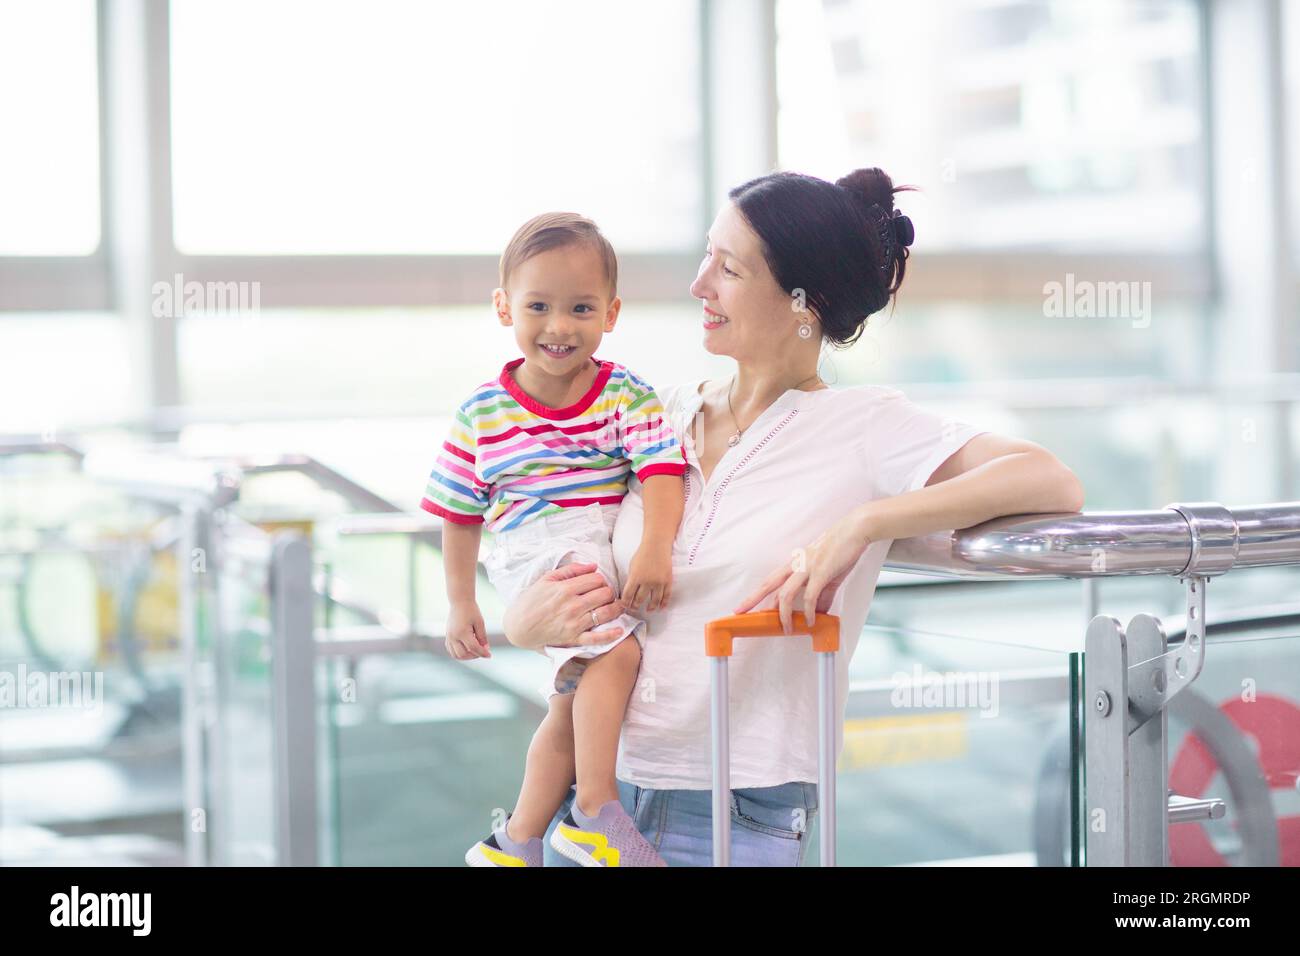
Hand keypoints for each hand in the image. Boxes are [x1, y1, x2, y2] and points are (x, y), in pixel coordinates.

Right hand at [446, 600, 490, 659]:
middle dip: (474, 655)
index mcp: (462, 632)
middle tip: (482, 651)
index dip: (482, 653)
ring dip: (466, 656)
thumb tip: (486, 649)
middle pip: (463, 654)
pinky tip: (467, 648)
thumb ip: (482, 637)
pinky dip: (459, 653)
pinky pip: (451, 650)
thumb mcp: (480, 623)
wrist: (460, 602)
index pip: (473, 648)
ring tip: (475, 651)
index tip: (489, 655)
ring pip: (456, 655)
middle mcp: (453, 636)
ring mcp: (449, 637)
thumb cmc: (471, 610)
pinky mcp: (447, 637)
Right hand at [501, 562, 629, 649]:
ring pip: (605, 613)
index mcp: (566, 588)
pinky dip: (610, 635)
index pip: (596, 579)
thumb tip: (593, 566)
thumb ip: (571, 570)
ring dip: (615, 608)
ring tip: (616, 606)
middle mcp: (572, 605)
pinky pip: (596, 638)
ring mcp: (574, 623)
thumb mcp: (547, 579)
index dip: (600, 580)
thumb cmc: (531, 600)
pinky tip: (620, 630)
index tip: (597, 583)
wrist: (518, 625)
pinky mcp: (573, 638)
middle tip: (605, 594)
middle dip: (608, 592)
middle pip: (604, 594)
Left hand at [622, 544, 671, 611]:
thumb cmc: (643, 553)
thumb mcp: (632, 566)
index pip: (628, 595)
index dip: (625, 603)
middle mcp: (647, 581)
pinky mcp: (667, 580)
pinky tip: (661, 607)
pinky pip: (666, 595)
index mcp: (635, 577)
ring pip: (654, 600)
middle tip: (635, 608)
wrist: (657, 545)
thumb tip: (630, 592)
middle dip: (636, 606)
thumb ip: (632, 579)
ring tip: (648, 610)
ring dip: (650, 607)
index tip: (625, 606)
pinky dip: (663, 603)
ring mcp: (658, 582)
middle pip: (640, 599)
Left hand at [732, 513, 873, 634]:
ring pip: (786, 594)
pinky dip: (809, 611)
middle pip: (768, 584)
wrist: (855, 530)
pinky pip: (810, 596)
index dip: (756, 593)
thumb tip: (819, 612)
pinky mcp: (821, 571)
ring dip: (784, 614)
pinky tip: (811, 621)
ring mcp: (807, 567)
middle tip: (740, 612)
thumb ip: (822, 594)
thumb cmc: (841, 549)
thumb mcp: (828, 573)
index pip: (770, 580)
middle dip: (753, 599)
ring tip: (787, 629)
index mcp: (795, 563)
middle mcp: (796, 565)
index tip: (744, 604)